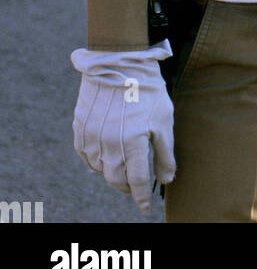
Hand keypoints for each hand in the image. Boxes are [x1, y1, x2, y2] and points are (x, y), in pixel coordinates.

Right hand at [71, 42, 174, 213]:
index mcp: (132, 143)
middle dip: (126, 186)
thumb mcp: (164, 119)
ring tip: (122, 169)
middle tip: (134, 186)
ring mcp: (91, 135)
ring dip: (111, 173)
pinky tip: (105, 155)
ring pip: (99, 168)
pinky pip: (85, 154)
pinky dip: (95, 160)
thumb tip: (166, 179)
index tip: (145, 208)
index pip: (136, 181)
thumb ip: (165, 153)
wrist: (118, 60)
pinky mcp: (80, 126)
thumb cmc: (147, 88)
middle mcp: (109, 143)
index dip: (141, 197)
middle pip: (116, 178)